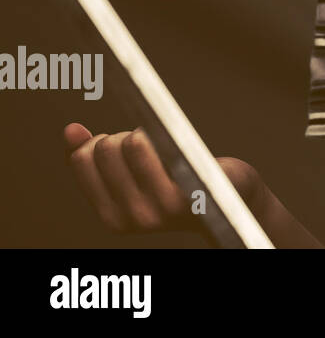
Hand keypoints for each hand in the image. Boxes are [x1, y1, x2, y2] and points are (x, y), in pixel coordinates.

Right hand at [63, 122, 264, 234]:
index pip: (82, 158)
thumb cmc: (178, 184)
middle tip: (150, 145)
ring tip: (166, 145)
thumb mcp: (133, 177)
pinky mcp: (188, 192)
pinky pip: (162, 145)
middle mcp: (133, 217)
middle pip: (107, 147)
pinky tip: (179, 144)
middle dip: (125, 135)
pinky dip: (165, 133)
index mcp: (112, 218)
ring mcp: (161, 208)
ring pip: (132, 142)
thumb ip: (98, 159)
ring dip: (148, 132)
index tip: (120, 143)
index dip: (100, 141)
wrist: (228, 203)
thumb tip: (71, 130)